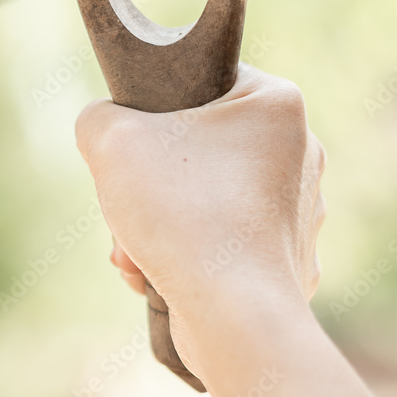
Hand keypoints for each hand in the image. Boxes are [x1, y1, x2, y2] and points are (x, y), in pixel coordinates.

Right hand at [77, 65, 345, 396]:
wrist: (233, 316)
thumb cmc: (182, 213)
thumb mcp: (111, 139)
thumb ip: (97, 117)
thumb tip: (102, 127)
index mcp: (276, 104)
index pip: (200, 80)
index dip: (152, 107)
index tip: (131, 139)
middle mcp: (299, 152)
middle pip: (195, 147)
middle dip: (146, 182)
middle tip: (124, 203)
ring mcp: (298, 209)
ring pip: (202, 199)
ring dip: (155, 223)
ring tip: (132, 250)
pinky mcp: (287, 259)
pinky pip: (220, 242)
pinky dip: (182, 254)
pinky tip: (152, 274)